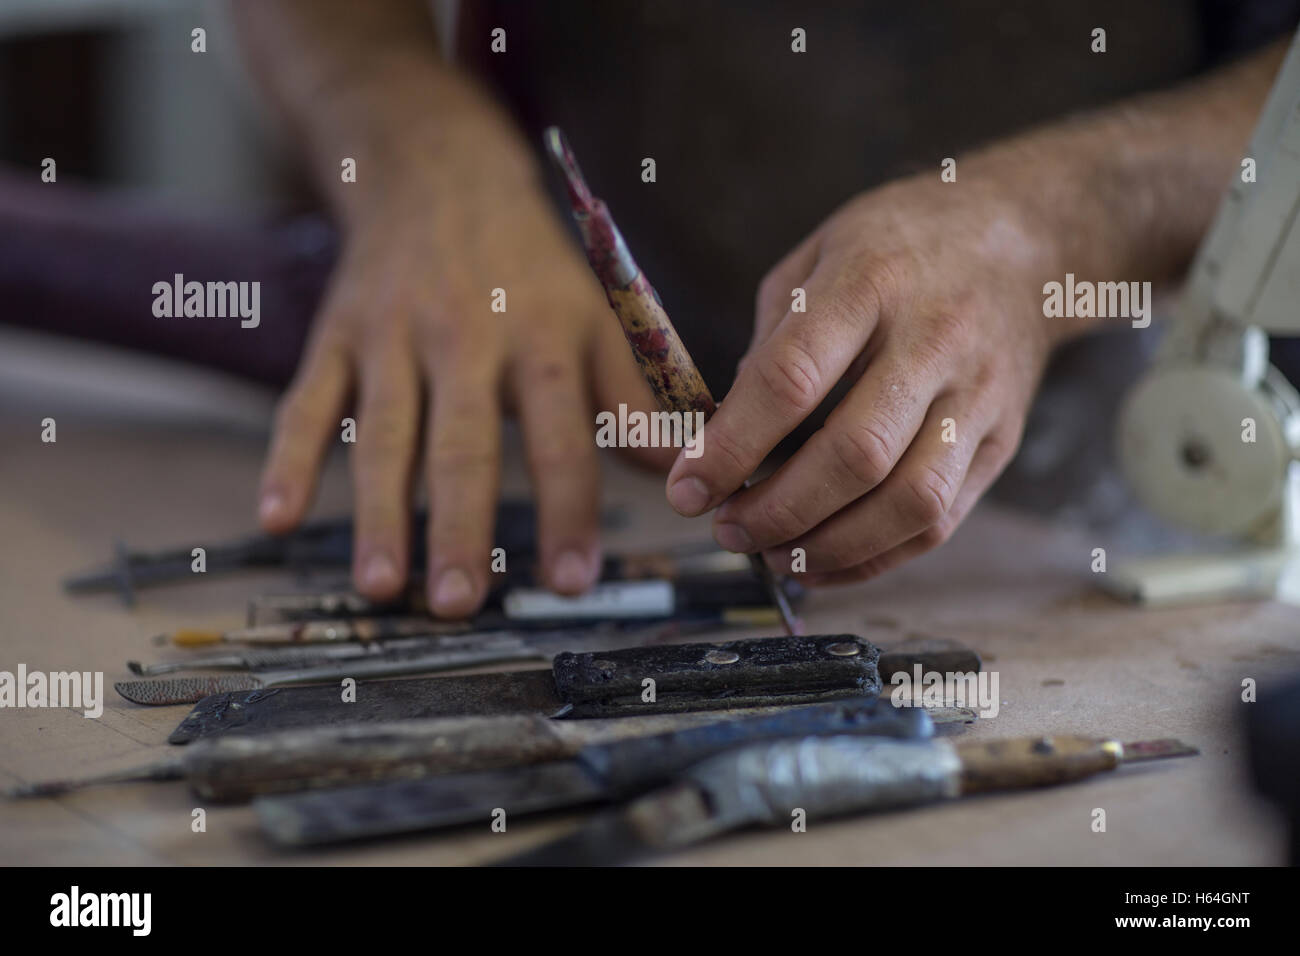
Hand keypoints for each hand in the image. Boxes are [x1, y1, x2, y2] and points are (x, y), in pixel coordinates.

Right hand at [256, 123, 662, 614]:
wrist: (439, 174)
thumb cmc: (530, 268)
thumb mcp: (595, 318)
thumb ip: (633, 399)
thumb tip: (684, 470)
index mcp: (542, 338)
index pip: (562, 436)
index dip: (568, 511)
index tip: (572, 582)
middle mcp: (465, 338)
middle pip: (463, 442)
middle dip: (460, 525)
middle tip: (460, 604)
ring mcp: (392, 337)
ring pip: (383, 433)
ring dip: (380, 512)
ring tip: (382, 586)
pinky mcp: (336, 335)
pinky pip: (307, 402)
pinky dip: (289, 459)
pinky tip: (276, 519)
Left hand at [665, 170, 1063, 583]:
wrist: (1025, 245)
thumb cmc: (900, 249)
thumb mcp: (818, 257)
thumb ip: (771, 342)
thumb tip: (726, 436)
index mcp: (870, 282)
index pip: (792, 379)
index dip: (730, 446)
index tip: (686, 488)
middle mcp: (934, 340)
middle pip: (855, 454)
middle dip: (777, 510)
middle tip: (726, 528)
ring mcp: (977, 396)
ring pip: (908, 502)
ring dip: (828, 547)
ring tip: (773, 554)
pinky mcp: (1002, 440)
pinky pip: (939, 522)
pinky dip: (873, 557)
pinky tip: (823, 559)